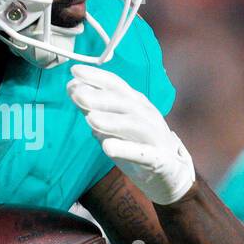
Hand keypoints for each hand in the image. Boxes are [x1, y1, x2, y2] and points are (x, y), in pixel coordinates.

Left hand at [67, 64, 195, 204]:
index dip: (97, 76)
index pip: (116, 85)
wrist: (170, 172)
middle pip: (123, 102)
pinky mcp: (158, 159)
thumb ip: (95, 109)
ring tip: (90, 119)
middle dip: (100, 97)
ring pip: (133, 124)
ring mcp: (154, 136)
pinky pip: (142, 153)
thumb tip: (73, 89)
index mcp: (135, 103)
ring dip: (111, 120)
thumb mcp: (114, 126)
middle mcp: (146, 115)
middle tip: (76, 95)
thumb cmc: (138, 144)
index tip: (74, 71)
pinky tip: (107, 148)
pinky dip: (125, 149)